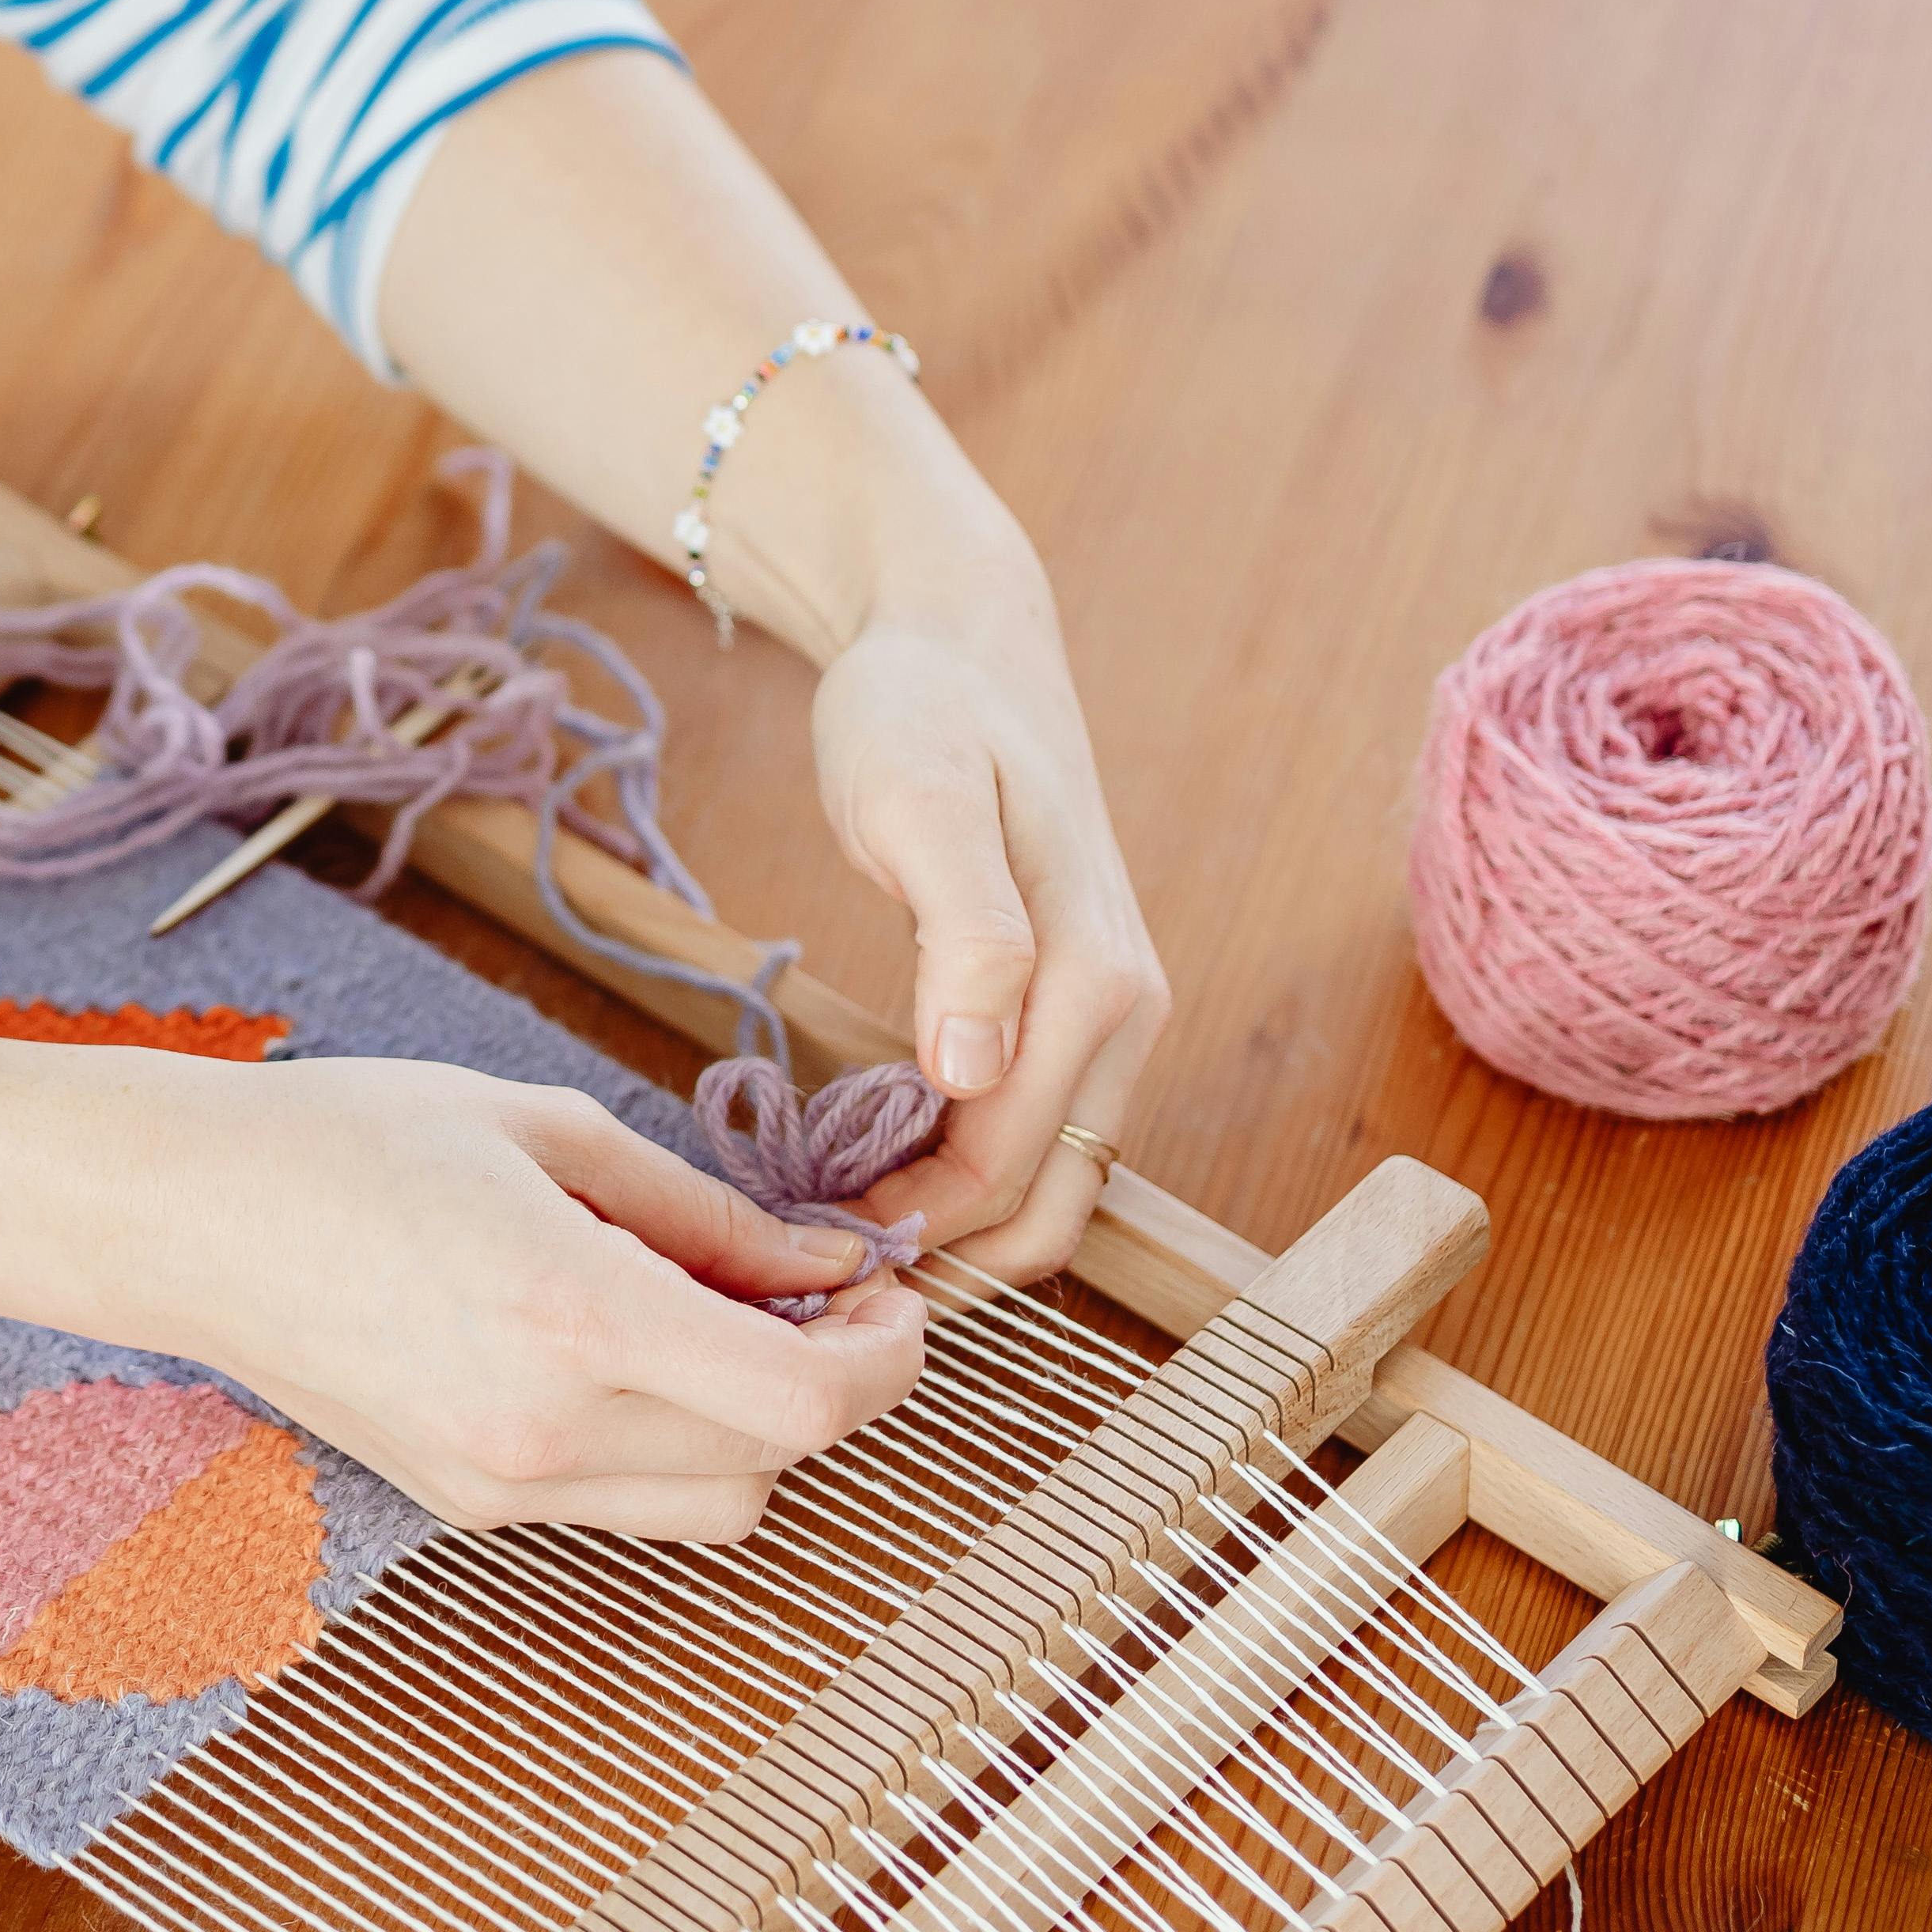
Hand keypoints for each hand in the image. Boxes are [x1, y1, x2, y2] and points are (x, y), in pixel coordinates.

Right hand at [105, 1054, 928, 1537]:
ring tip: (727, 1329)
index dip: (886, 1358)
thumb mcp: (545, 1128)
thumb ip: (698, 1211)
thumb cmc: (354, 1139)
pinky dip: (671, 1447)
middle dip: (835, 1384)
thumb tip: (817, 1262)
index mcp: (573, 1314)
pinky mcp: (469, 1504)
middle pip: (776, 1462)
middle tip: (826, 1296)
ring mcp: (503, 1483)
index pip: (803, 1401)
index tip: (890, 1299)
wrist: (190, 1219)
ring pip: (716, 1507)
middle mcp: (545, 1427)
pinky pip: (627, 1504)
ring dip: (759, 1432)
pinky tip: (637, 1357)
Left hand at [800, 509, 1170, 1281]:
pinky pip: (1028, 1133)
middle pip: (1047, 1207)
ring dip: (952, 1235)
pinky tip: (868, 1184)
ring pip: (1047, 1185)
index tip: (806, 1264)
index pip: (1009, 1167)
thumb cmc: (924, 710)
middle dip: (944, 1266)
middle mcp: (1124, 1016)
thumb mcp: (920, 801)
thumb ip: (963, 935)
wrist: (958, 641)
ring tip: (831, 1253)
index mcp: (1095, 982)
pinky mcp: (1066, 1010)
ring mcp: (1106, 1018)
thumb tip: (975, 1072)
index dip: (914, 1234)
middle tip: (817, 1291)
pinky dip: (958, 1181)